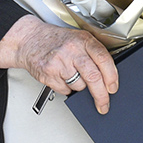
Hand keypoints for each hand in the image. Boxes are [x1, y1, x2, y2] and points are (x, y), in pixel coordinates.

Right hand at [0, 16, 118, 113]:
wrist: (29, 38)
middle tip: (104, 104)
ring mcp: (59, 62)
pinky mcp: (48, 74)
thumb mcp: (78, 38)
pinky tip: (61, 76)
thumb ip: (92, 53)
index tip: (113, 88)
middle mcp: (72, 50)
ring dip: (79, 86)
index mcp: (83, 40)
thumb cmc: (55, 40)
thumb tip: (108, 77)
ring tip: (71, 74)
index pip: (104, 59)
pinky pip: (65, 90)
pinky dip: (65, 87)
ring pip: (79, 86)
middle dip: (101, 95)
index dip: (112, 77)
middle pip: (93, 77)